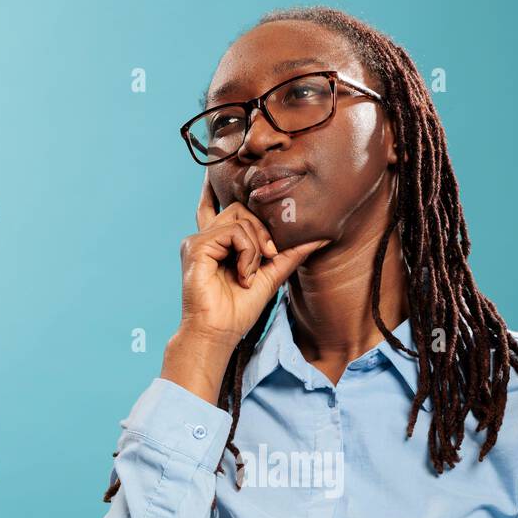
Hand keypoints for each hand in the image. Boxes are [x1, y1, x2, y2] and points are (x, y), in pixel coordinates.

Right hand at [178, 169, 329, 347]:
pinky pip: (234, 232)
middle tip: (269, 257)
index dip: (218, 187)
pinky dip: (247, 253)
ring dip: (257, 248)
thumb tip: (323, 235)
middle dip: (263, 231)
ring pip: (241, 218)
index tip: (232, 184)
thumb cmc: (239, 310)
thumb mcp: (272, 275)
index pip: (215, 203)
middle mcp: (205, 237)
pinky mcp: (195, 246)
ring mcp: (198, 240)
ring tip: (250, 275)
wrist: (219, 334)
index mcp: (217, 242)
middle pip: (242, 209)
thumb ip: (292, 253)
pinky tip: (243, 274)